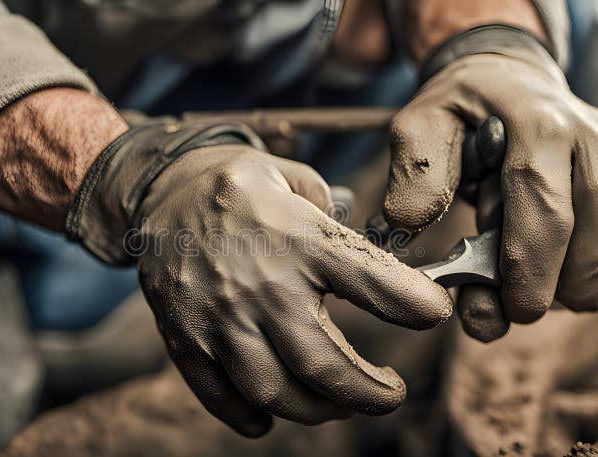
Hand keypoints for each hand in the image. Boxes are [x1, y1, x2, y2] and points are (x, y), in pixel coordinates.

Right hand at [135, 145, 452, 435]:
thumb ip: (338, 222)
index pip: (376, 283)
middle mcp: (260, 283)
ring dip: (319, 409)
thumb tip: (373, 269)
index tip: (436, 314)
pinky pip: (221, 396)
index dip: (418, 306)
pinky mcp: (185, 337)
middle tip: (391, 393)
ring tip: (338, 401)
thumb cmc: (241, 186)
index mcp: (298, 237)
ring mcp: (217, 316)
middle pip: (325, 365)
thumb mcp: (297, 179)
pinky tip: (275, 412)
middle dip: (371, 394)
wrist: (161, 190)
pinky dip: (252, 416)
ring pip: (275, 391)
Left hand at [385, 30, 597, 339]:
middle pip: (595, 247)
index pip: (545, 210)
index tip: (510, 309)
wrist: (507, 81)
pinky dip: (590, 278)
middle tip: (512, 296)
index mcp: (539, 125)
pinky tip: (554, 254)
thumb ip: (414, 175)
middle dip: (553, 291)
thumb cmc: (460, 113)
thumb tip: (410, 223)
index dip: (528, 271)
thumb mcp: (418, 126)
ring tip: (527, 256)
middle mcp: (594, 143)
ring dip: (570, 286)